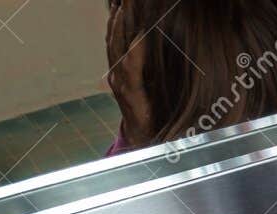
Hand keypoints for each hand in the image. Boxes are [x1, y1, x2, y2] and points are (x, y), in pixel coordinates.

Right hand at [105, 2, 152, 147]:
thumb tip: (161, 39)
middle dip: (120, 13)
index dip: (120, 13)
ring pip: (118, 46)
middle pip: (115, 33)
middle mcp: (118, 69)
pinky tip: (139, 39)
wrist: (146, 138)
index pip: (119, 31)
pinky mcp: (129, 94)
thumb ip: (151, 60)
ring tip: (126, 6)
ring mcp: (120, 81)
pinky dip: (134, 53)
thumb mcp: (153, 78)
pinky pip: (130, 69)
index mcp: (123, 64)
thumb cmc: (153, 108)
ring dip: (122, 26)